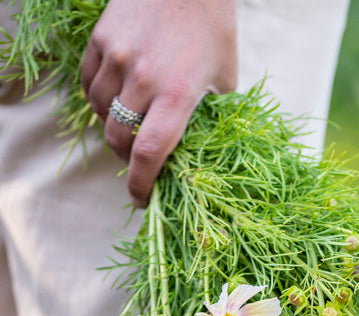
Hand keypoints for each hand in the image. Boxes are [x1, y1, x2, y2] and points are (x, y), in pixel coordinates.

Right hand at [80, 0, 236, 207]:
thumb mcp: (224, 78)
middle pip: (119, 139)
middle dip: (128, 162)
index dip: (143, 184)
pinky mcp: (101, 39)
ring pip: (101, 114)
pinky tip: (115, 105)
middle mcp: (143, 77)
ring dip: (113, 132)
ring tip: (131, 133)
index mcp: (179, 93)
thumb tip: (199, 147)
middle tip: (141, 167)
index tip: (143, 201)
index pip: (150, 153)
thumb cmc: (213, 27)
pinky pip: (89, 85)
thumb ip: (210, 114)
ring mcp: (116, 56)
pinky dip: (99, 103)